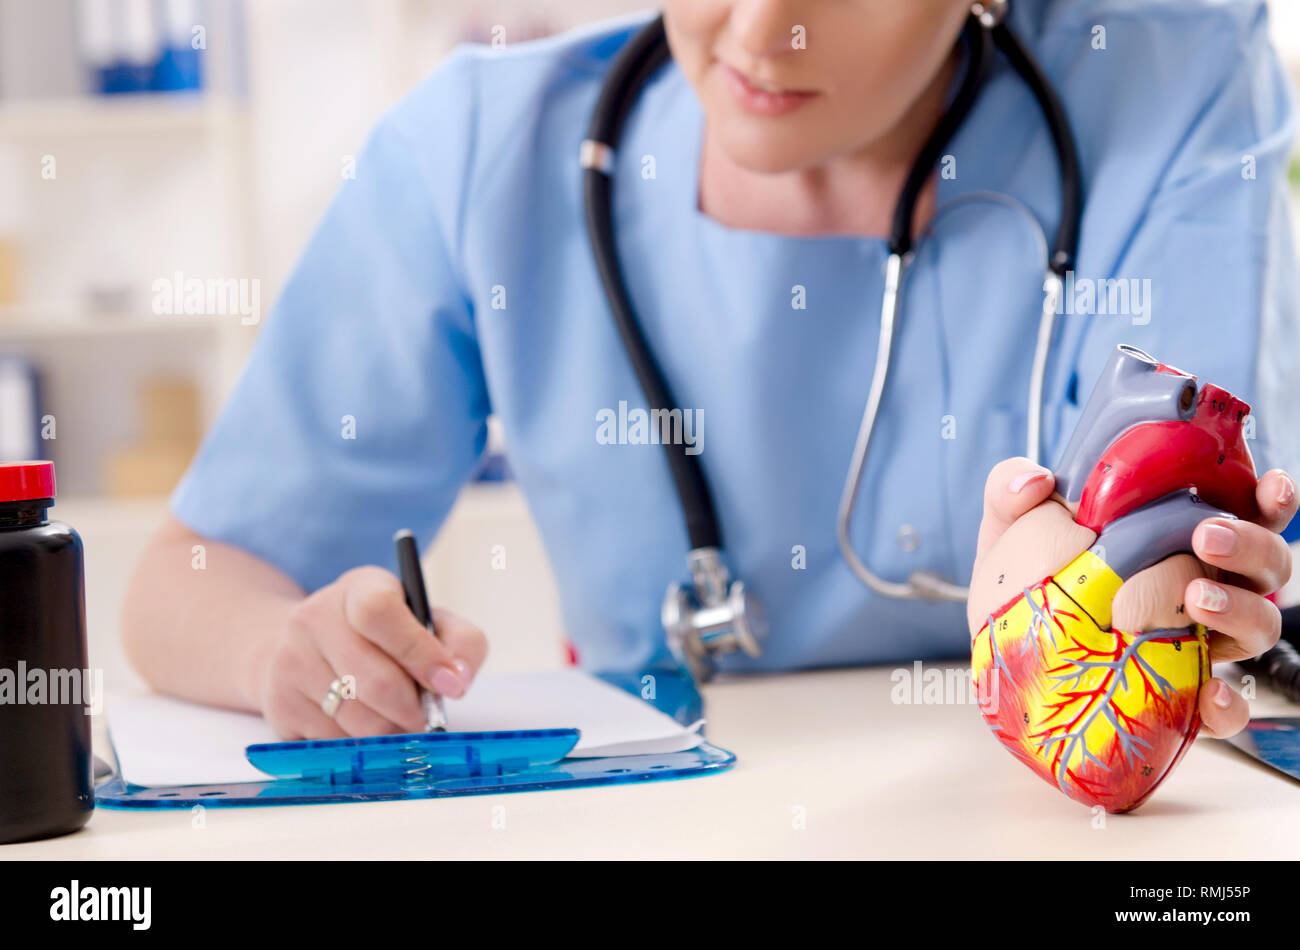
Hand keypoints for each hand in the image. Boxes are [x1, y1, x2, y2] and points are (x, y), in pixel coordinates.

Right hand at [254, 566, 487, 738]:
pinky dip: (360, 746)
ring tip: (396, 721)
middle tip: (427, 719)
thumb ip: (460, 643)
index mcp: (359, 588)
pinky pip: (334, 743)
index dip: (419, 653)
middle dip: (414, 711)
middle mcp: (314, 618)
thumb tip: (457, 681)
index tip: (450, 685)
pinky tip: (362, 726)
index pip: (380, 613)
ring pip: (357, 720)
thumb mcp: (427, 623)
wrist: (306, 649)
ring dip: (390, 732)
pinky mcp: (278, 704)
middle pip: (375, 680)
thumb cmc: (384, 639)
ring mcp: (290, 662)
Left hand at [970, 458, 1294, 739]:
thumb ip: (1011, 490)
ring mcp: (1200, 640)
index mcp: (1179, 536)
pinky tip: (1210, 695)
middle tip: (1207, 537)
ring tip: (1198, 598)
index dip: (1271, 499)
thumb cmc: (1022, 577)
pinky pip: (1227, 707)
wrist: (999, 652)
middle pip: (1267, 564)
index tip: (1268, 486)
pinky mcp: (1183, 695)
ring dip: (1243, 610)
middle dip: (1252, 547)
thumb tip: (1034, 481)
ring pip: (1261, 626)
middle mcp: (1206, 584)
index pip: (1245, 511)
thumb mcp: (1010, 529)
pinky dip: (1228, 705)